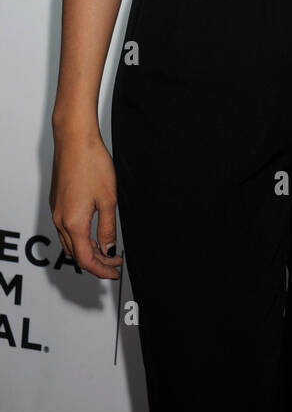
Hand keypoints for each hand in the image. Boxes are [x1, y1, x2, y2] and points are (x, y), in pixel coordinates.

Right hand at [50, 124, 123, 279]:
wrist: (75, 140)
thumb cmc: (92, 164)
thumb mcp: (108, 199)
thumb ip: (108, 228)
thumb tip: (108, 250)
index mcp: (73, 223)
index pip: (85, 259)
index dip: (101, 270)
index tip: (115, 271)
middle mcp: (60, 220)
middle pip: (76, 254)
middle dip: (95, 262)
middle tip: (115, 262)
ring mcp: (57, 211)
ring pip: (70, 242)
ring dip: (88, 250)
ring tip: (107, 249)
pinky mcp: (57, 202)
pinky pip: (66, 229)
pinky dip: (81, 237)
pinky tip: (94, 231)